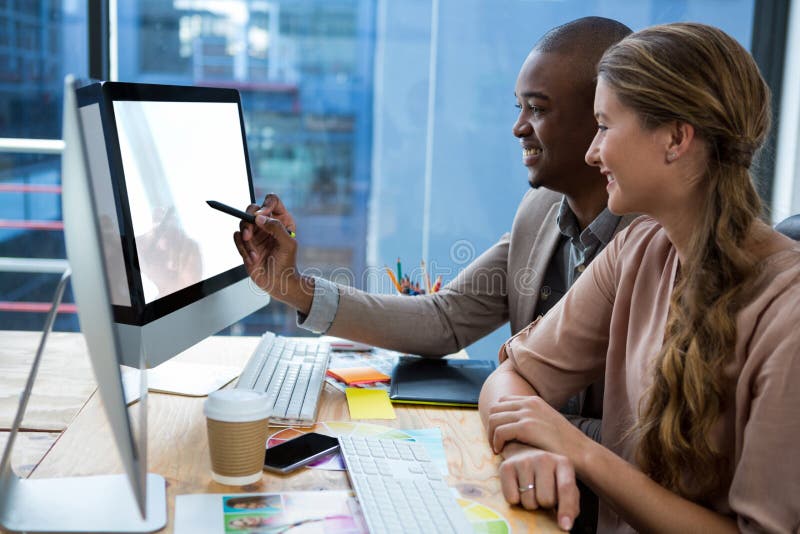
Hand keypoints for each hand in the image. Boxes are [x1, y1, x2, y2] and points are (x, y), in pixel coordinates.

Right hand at [233, 195, 310, 311]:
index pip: (271, 201)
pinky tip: (253, 259)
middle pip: (252, 209)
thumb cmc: (287, 263)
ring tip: (254, 255)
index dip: (266, 204)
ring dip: (246, 241)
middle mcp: (267, 224)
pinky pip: (236, 237)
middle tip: (249, 235)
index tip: (261, 216)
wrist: (278, 282)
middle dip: (248, 221)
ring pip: (242, 223)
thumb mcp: (288, 244)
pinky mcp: (245, 244)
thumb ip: (276, 228)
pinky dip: (243, 248)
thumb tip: (258, 218)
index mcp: (281, 220)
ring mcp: (255, 233)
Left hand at [488, 395, 584, 459]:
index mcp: (533, 400)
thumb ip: (531, 420)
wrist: (581, 452)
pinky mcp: (526, 427)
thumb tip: (514, 426)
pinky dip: (496, 442)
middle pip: (495, 409)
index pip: (502, 401)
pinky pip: (499, 431)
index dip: (497, 417)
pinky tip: (500, 451)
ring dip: (491, 435)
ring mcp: (527, 413)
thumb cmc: (564, 444)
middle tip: (494, 443)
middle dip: (491, 426)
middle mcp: (529, 403)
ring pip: (494, 419)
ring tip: (496, 448)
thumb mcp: (546, 423)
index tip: (498, 433)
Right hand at [499, 446, 578, 530]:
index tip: (565, 526)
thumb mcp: (563, 485)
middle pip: (545, 499)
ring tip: (531, 491)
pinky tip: (518, 488)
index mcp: (563, 463)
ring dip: (530, 503)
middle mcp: (544, 458)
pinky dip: (515, 500)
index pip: (566, 488)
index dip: (566, 509)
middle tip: (542, 494)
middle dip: (544, 504)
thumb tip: (566, 524)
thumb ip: (570, 503)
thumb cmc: (549, 476)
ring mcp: (524, 461)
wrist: (525, 453)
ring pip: (528, 501)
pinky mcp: (507, 466)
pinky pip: (511, 498)